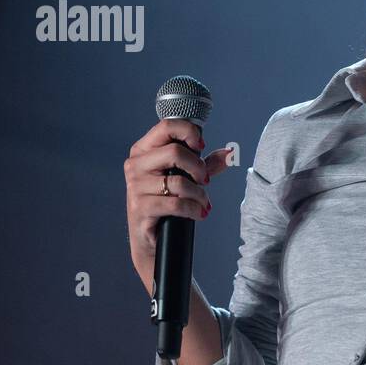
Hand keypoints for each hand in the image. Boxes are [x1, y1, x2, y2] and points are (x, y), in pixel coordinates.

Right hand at [124, 118, 232, 277]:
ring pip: (179, 182)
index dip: (189, 132)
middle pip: (175, 153)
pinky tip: (198, 213)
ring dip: (199, 194)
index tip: (202, 145)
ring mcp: (135, 186)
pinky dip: (194, 209)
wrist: (150, 238)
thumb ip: (206, 164)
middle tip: (206, 180)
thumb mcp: (187, 178)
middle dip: (198, 168)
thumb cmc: (167, 202)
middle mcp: (136, 164)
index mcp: (144, 150)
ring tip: (202, 202)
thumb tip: (229, 153)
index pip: (166, 126)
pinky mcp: (140, 207)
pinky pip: (177, 204)